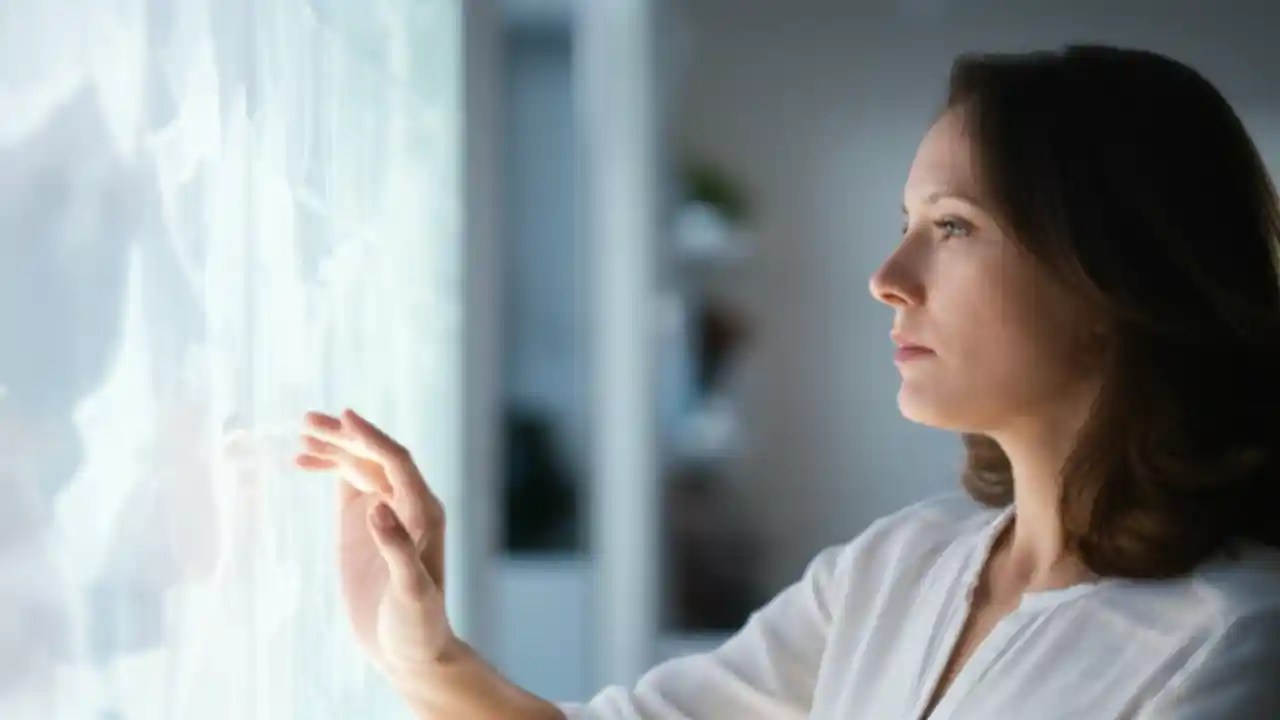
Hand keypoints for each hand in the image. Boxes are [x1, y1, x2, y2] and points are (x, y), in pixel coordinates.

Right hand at [296, 408, 454, 690]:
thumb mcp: (411, 592)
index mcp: (425, 512)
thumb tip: (376, 506)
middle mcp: (408, 505)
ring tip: (300, 433)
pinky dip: (328, 469)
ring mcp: (385, 513)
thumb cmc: (418, 625)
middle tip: (306, 421)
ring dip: (333, 447)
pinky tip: (304, 459)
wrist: (410, 650)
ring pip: (359, 466)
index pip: (397, 462)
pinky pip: (348, 484)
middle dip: (344, 437)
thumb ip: (397, 549)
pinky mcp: (364, 527)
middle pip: (375, 457)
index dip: (371, 438)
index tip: (343, 417)